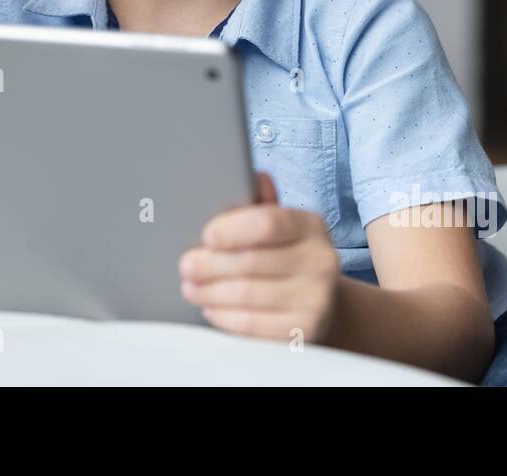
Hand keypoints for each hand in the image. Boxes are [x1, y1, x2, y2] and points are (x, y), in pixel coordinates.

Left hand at [178, 172, 342, 343]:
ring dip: (210, 291)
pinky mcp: (306, 330)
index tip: (206, 236)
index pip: (268, 222)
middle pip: (252, 261)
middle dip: (210, 265)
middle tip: (185, 266)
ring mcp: (317, 298)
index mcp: (311, 225)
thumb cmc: (285, 256)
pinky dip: (225, 316)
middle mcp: (321, 260)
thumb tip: (254, 176)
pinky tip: (210, 307)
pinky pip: (254, 324)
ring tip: (190, 287)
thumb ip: (259, 205)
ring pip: (248, 294)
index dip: (232, 229)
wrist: (319, 302)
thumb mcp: (278, 227)